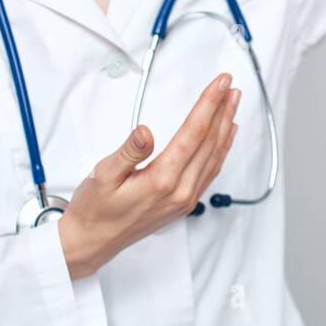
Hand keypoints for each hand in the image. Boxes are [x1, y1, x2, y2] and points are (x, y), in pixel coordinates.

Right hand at [58, 73, 240, 278]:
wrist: (92, 242)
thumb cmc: (94, 209)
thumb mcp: (103, 175)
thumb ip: (128, 152)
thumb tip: (146, 131)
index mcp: (161, 180)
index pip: (193, 133)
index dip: (209, 104)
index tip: (220, 83)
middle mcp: (180, 191)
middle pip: (210, 142)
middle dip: (222, 109)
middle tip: (231, 85)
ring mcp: (185, 199)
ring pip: (214, 156)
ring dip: (226, 126)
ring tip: (233, 103)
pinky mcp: (184, 204)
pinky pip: (211, 171)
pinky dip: (222, 149)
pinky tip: (226, 136)